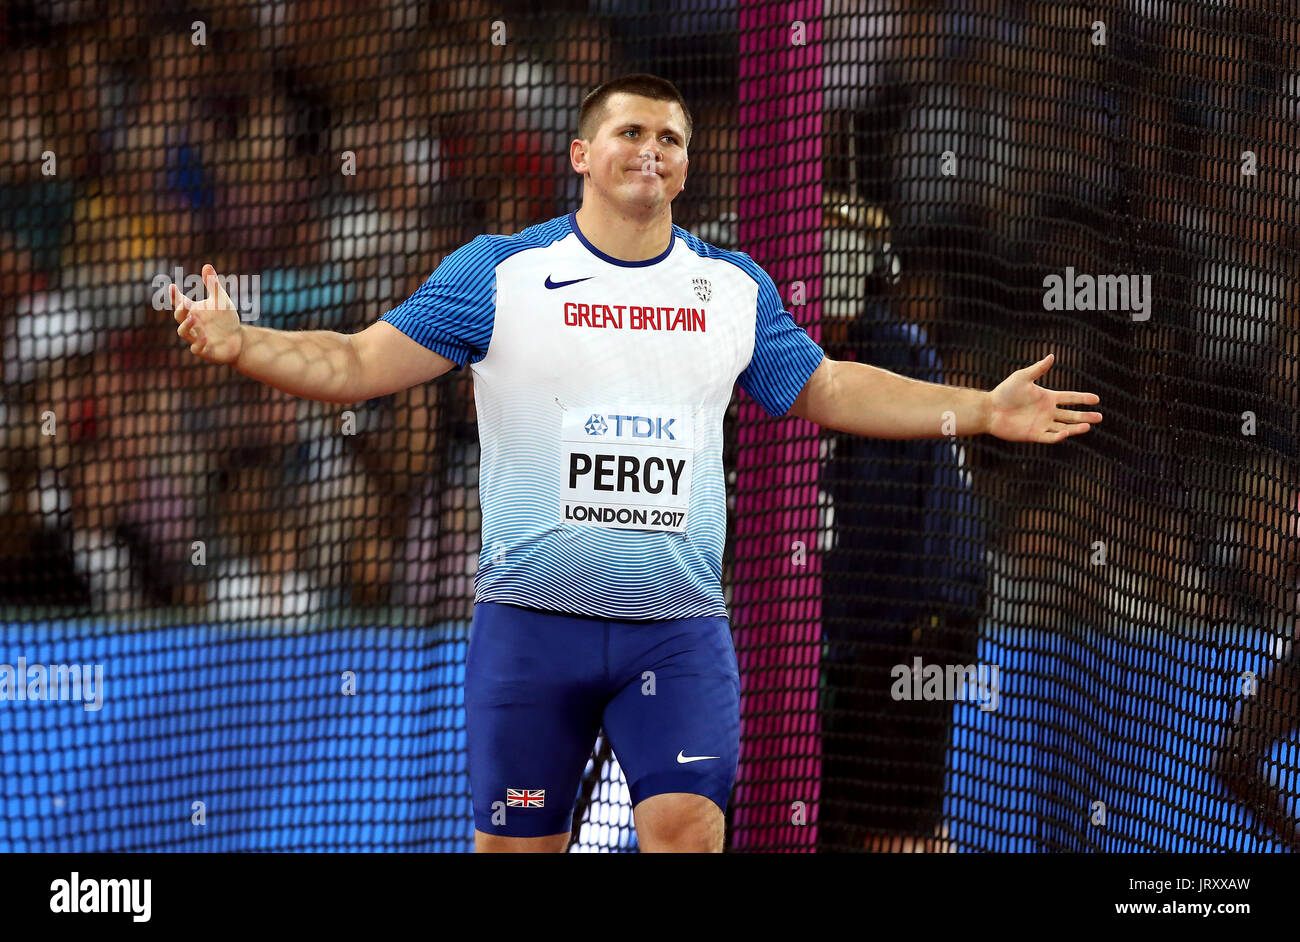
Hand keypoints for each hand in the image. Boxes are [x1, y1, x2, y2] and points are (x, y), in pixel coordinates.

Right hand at [171, 264, 243, 364]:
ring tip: (193, 318)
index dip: (174, 296)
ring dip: (186, 326)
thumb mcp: (221, 300)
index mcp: (193, 311)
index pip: (179, 302)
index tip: (173, 286)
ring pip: (184, 333)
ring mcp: (196, 338)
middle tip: (185, 304)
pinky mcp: (204, 350)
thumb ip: (213, 285)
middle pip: (179, 317)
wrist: (238, 339)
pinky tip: (205, 337)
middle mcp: (191, 324)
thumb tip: (206, 265)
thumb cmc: (225, 319)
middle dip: (180, 311)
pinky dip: (199, 343)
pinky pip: (197, 348)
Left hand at [987, 353, 1101, 442]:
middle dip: (1085, 416)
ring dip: (1076, 427)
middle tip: (1100, 417)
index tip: (1096, 399)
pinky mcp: (1033, 435)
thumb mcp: (1022, 378)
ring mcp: (1041, 424)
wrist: (989, 409)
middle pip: (1071, 414)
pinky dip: (1058, 436)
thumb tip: (1052, 356)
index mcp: (1047, 397)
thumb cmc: (1004, 392)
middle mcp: (1047, 412)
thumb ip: (1038, 369)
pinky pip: (1049, 437)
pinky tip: (1066, 432)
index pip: (1070, 398)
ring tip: (1088, 426)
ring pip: (1064, 427)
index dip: (1083, 398)